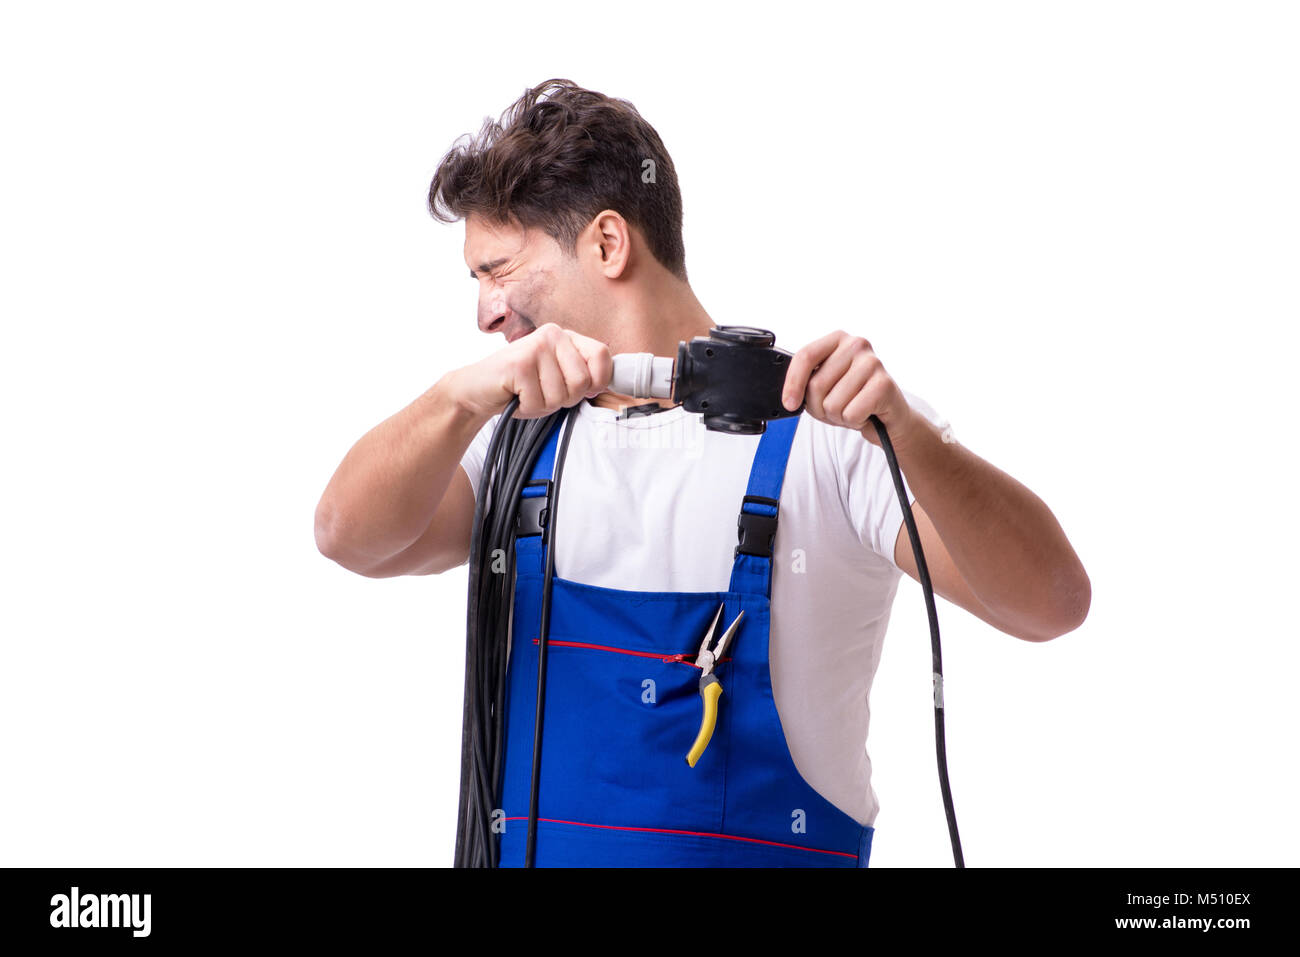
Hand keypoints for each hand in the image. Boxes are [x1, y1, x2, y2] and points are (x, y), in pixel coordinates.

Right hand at [448, 323, 612, 419]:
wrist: (476, 390)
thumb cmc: (520, 387)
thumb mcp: (557, 380)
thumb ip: (582, 378)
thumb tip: (611, 385)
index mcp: (566, 337)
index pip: (602, 355)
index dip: (598, 381)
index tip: (583, 391)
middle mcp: (552, 335)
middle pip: (582, 381)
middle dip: (564, 399)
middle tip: (542, 393)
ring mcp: (535, 347)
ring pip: (561, 395)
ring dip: (543, 405)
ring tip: (526, 393)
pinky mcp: (518, 364)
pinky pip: (539, 401)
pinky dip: (527, 408)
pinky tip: (515, 395)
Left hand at [781, 330, 922, 450]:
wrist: (888, 417)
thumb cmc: (853, 399)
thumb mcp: (825, 387)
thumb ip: (808, 383)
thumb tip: (791, 398)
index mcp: (837, 339)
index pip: (805, 356)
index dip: (793, 383)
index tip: (789, 404)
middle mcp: (856, 344)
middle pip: (816, 384)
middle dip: (821, 408)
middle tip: (836, 408)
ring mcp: (872, 362)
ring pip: (832, 404)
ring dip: (839, 417)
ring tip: (853, 409)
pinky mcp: (884, 384)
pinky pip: (851, 413)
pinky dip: (855, 421)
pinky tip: (866, 413)